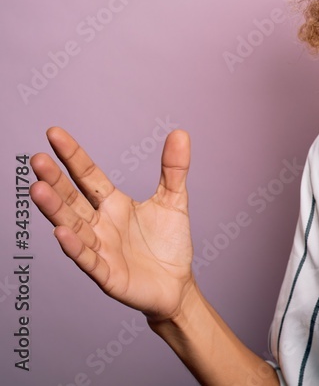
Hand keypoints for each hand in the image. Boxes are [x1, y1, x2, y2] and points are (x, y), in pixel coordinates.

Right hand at [29, 127, 194, 321]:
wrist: (177, 284)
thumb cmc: (168, 243)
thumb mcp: (174, 200)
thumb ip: (174, 169)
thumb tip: (180, 133)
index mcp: (113, 204)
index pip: (88, 176)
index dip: (72, 156)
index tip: (53, 133)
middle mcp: (100, 225)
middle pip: (72, 199)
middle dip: (55, 180)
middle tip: (37, 159)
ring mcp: (101, 249)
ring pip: (72, 227)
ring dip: (55, 210)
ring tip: (38, 189)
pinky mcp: (107, 275)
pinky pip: (88, 260)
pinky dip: (75, 248)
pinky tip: (60, 233)